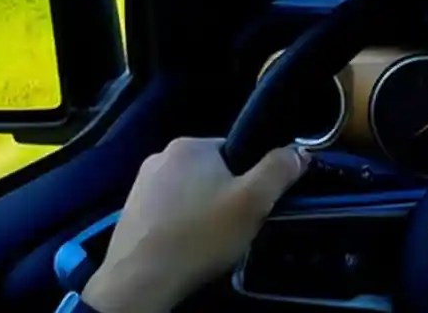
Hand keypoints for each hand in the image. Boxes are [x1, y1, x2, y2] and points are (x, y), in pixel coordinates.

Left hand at [81, 138, 308, 312]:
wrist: (140, 282)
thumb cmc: (200, 235)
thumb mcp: (253, 201)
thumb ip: (279, 170)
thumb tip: (298, 151)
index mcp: (189, 145)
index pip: (234, 151)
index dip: (250, 178)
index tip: (251, 205)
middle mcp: (160, 156)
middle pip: (211, 171)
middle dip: (224, 195)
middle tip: (232, 226)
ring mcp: (139, 185)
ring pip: (189, 192)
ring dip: (201, 210)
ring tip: (208, 240)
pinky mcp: (129, 212)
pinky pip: (168, 211)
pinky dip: (180, 224)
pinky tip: (185, 246)